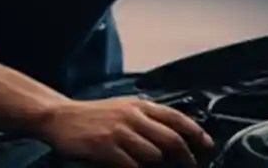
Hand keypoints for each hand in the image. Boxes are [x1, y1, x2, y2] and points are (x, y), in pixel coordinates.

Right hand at [35, 96, 213, 166]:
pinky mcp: (105, 148)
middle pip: (170, 139)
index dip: (196, 133)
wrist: (60, 117)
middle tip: (190, 166)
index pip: (176, 117)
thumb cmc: (95, 115)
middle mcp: (132, 116)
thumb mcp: (123, 107)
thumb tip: (176, 132)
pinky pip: (132, 166)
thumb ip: (147, 116)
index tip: (207, 146)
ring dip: (161, 167)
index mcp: (139, 105)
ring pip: (154, 155)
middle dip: (186, 156)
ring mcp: (118, 133)